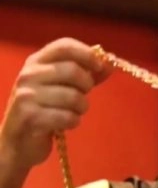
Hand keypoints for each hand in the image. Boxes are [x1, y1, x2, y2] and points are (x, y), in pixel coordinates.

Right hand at [0, 38, 111, 173]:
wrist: (18, 141)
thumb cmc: (45, 109)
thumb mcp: (62, 86)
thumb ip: (85, 73)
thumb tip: (110, 64)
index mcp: (36, 62)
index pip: (64, 46)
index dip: (87, 54)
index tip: (99, 66)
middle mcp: (28, 75)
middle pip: (72, 70)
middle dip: (86, 85)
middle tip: (83, 95)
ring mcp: (27, 96)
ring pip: (73, 96)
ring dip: (81, 107)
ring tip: (73, 112)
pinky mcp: (30, 117)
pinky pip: (67, 116)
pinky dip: (73, 121)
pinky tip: (65, 124)